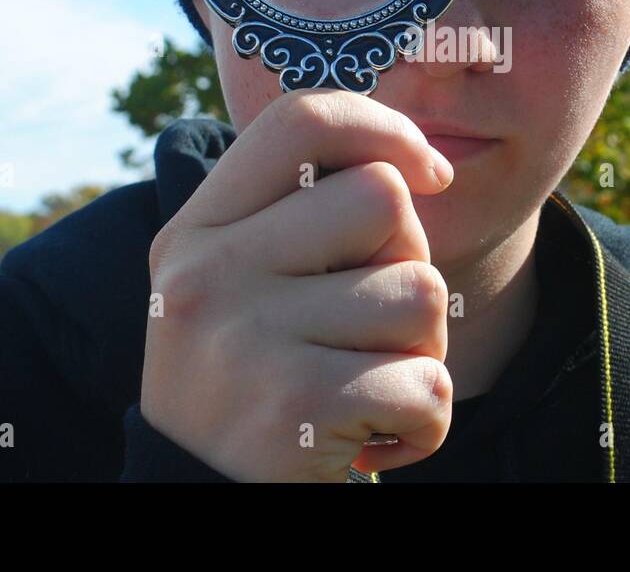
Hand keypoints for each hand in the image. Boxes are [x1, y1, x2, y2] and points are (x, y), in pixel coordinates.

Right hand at [139, 88, 455, 481]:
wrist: (201, 508)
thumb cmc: (256, 384)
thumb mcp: (243, 289)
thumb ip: (301, 219)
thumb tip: (421, 165)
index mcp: (196, 231)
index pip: (301, 121)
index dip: (386, 127)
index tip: (433, 173)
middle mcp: (207, 273)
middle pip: (384, 199)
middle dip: (410, 265)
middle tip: (371, 333)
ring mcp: (244, 338)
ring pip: (420, 292)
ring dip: (422, 353)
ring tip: (364, 392)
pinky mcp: (291, 408)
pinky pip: (428, 382)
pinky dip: (426, 423)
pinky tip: (374, 442)